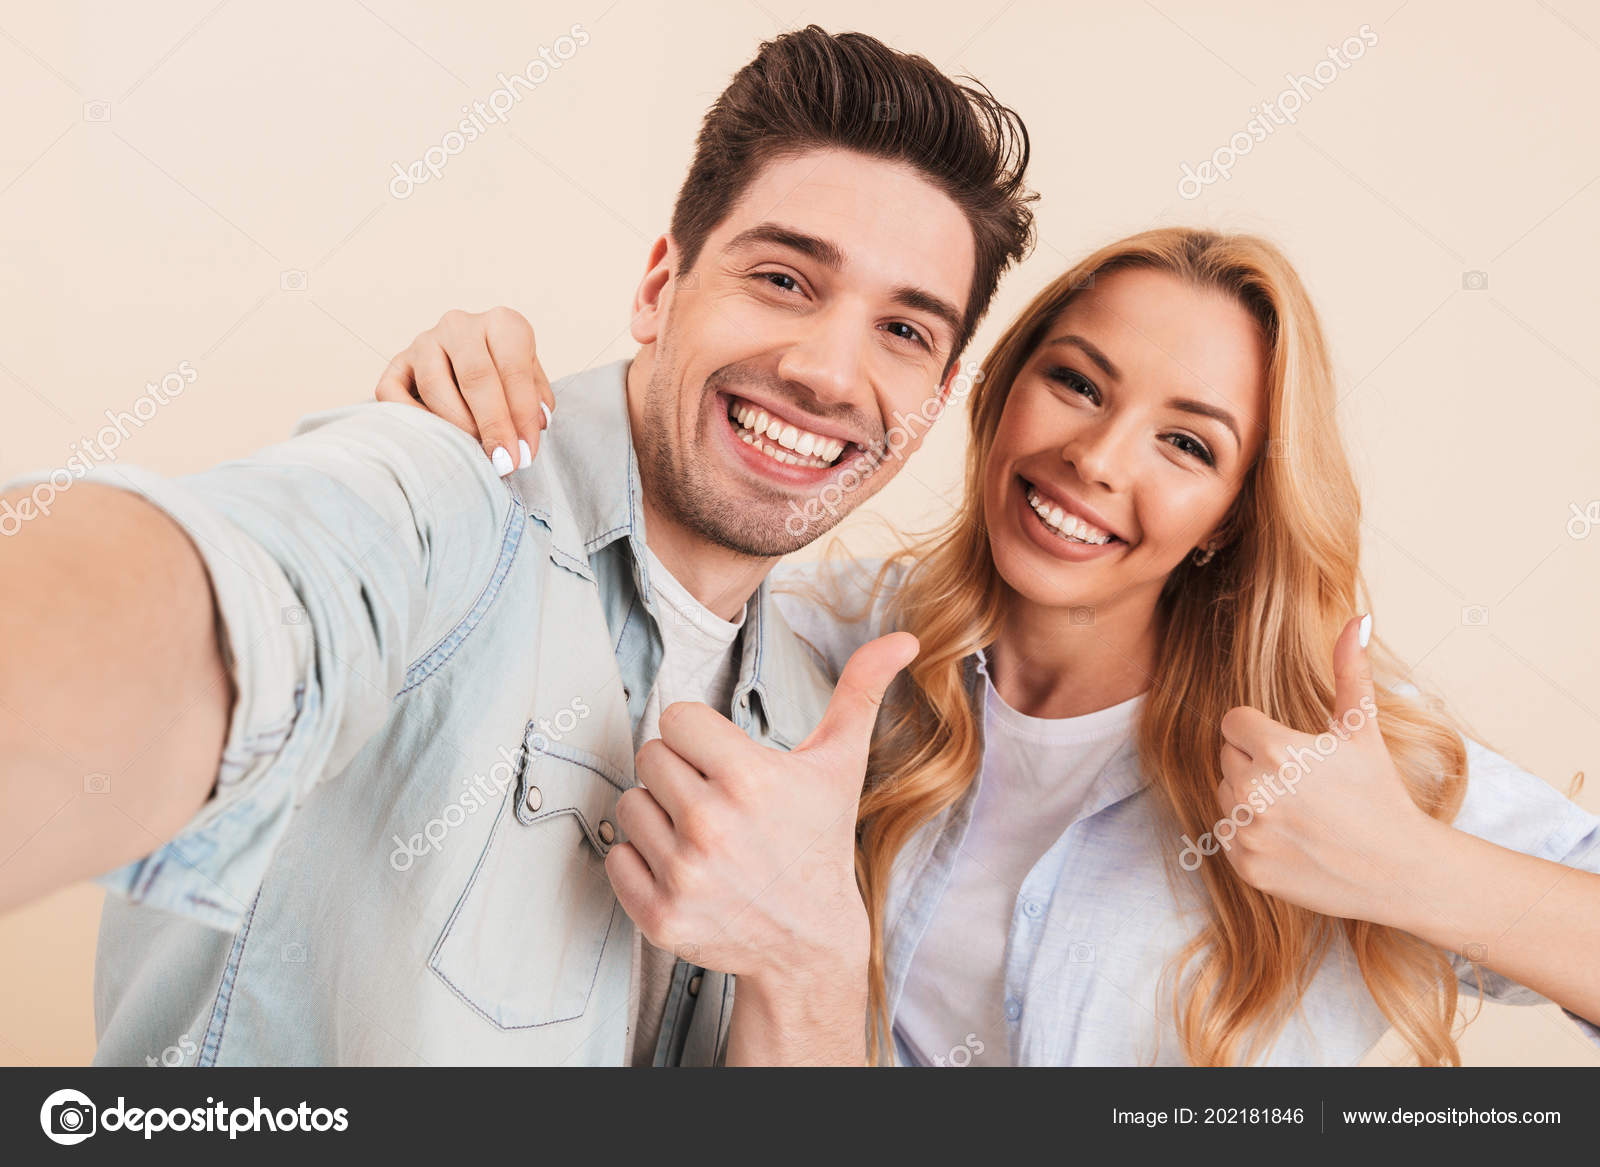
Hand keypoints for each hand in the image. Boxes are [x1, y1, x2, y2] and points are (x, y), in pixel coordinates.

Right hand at [374, 307, 553, 475]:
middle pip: (476, 375)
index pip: (514, 368)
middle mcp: (461, 325)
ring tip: (474, 454)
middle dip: (492, 425)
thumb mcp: (532, 384)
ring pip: (433, 384)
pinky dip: (413, 420)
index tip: (526, 452)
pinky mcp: (397, 364)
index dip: (522, 414)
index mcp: (502, 324)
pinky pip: (393, 393)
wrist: (467, 372)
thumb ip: (536, 401)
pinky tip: (437, 442)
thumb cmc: (507, 382)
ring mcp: (424, 341)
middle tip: (503, 461)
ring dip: (457, 426)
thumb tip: (535, 424)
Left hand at [605, 632, 917, 984]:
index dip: (699, 736)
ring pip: (629, 805)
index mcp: (749, 778)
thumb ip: (861, 691)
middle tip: (716, 800)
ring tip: (700, 835)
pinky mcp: (661, 915)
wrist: (809, 940)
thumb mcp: (841, 763)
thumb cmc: (819, 841)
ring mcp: (684, 874)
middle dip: (679, 773)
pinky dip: (640, 862)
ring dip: (657, 816)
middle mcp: (711, 825)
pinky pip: (615, 858)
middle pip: (649, 757)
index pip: (675, 718)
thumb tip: (905, 638)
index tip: (723, 760)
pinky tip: (683, 867)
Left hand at [1215, 614, 1436, 924]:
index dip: (1260, 731)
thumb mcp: (1363, 732)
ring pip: (1224, 795)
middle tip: (1302, 784)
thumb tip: (1357, 620)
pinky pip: (1227, 834)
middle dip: (1256, 763)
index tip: (1290, 748)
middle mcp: (1254, 791)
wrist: (1399, 871)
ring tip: (1297, 811)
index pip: (1233, 722)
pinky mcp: (1245, 866)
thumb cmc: (1380, 795)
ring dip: (1249, 798)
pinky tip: (1290, 837)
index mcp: (1277, 751)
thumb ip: (1350, 673)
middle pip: (1228, 757)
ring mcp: (1247, 832)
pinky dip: (1250, 835)